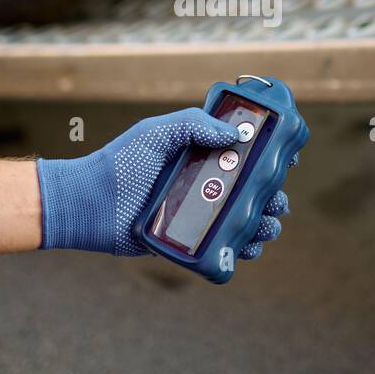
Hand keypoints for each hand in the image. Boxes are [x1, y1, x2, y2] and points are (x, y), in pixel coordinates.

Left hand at [36, 108, 292, 257]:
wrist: (87, 203)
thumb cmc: (120, 163)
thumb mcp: (156, 133)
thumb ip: (193, 125)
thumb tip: (236, 136)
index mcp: (199, 156)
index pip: (242, 155)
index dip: (267, 157)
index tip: (287, 160)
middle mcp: (201, 184)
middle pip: (249, 191)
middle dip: (271, 196)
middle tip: (277, 201)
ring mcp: (195, 214)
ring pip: (240, 221)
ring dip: (262, 224)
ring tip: (268, 226)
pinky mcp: (186, 242)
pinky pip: (220, 247)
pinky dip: (240, 249)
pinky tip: (250, 247)